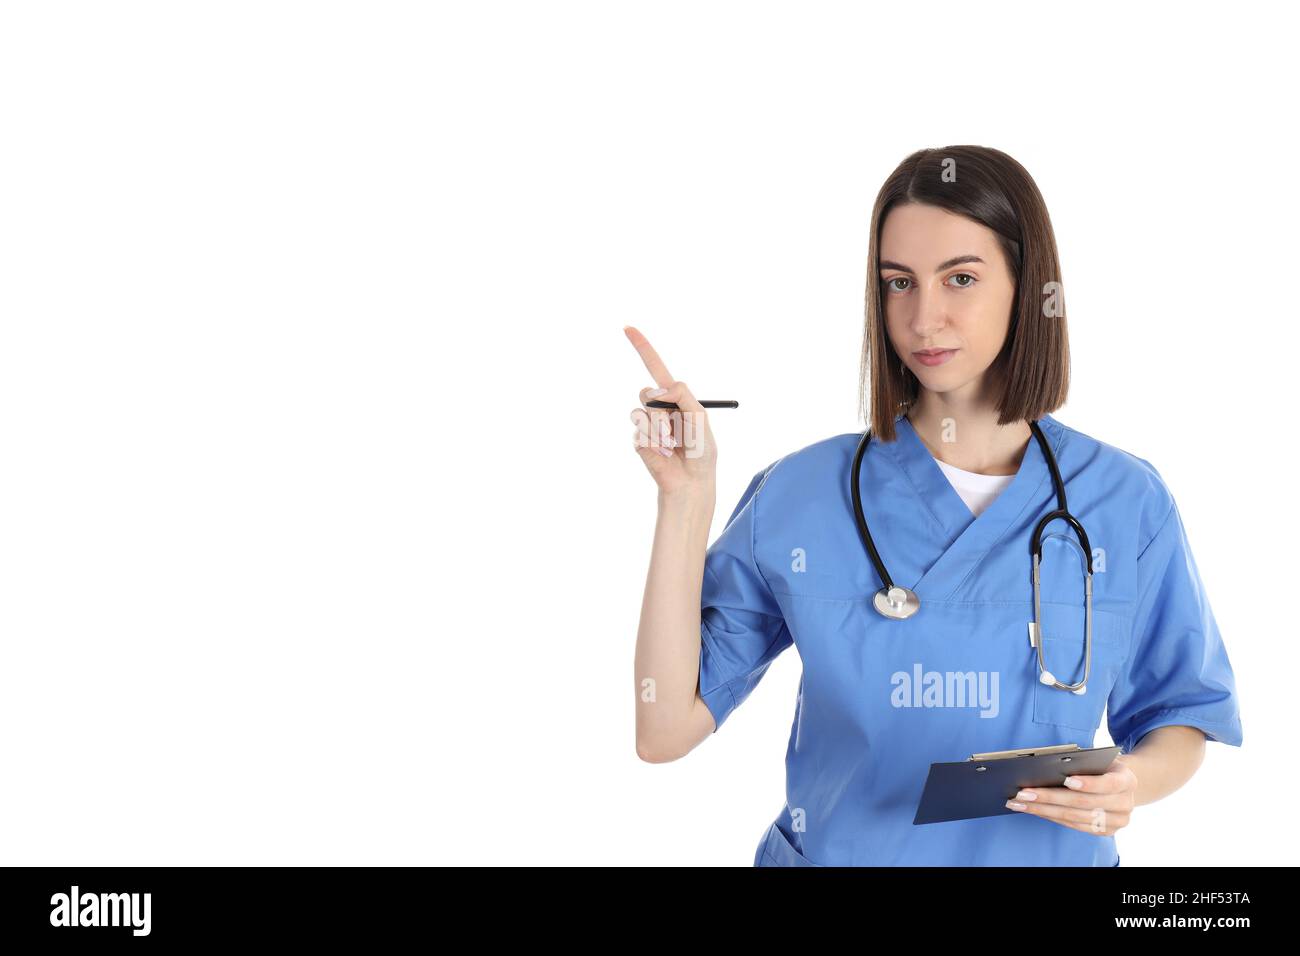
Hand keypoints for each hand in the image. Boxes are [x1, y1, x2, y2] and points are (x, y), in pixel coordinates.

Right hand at [624, 325, 717, 497]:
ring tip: (673, 443)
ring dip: (661, 428)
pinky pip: (640, 431)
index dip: (643, 348)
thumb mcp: (700, 416)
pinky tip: (665, 453)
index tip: (628, 328)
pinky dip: (655, 441)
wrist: (691, 482)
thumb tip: (656, 390)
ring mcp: (647, 424)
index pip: (656, 368)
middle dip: (659, 405)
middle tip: (674, 424)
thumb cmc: (702, 451)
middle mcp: (659, 408)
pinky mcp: (639, 441)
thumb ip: (682, 395)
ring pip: (644, 412)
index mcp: (675, 398)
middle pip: (646, 390)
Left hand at [1004, 755, 1137, 835]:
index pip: (1108, 784)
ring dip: (1043, 810)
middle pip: (1083, 803)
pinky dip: (1050, 816)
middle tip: (1022, 793)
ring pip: (1074, 817)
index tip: (1066, 780)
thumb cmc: (1103, 766)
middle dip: (1050, 797)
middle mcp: (1125, 804)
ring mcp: (1116, 822)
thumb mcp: (1100, 760)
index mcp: (1127, 781)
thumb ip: (1083, 764)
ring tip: (1019, 803)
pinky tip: (1033, 810)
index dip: (1088, 783)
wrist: (1122, 784)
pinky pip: (1073, 826)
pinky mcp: (1104, 832)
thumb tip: (1048, 767)